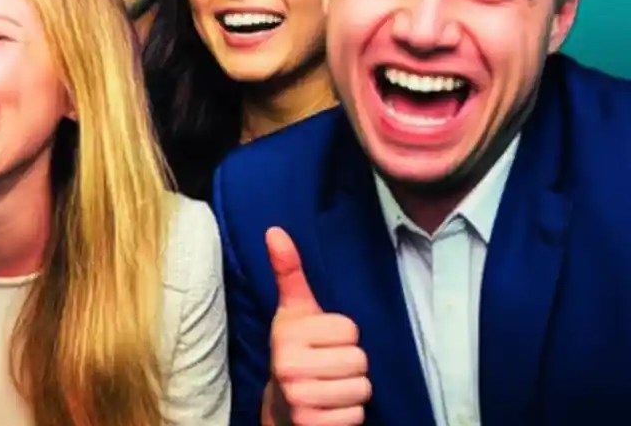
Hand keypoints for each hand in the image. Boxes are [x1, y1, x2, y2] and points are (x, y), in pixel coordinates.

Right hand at [265, 227, 370, 425]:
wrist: (280, 406)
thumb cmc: (294, 350)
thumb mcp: (292, 312)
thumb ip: (288, 272)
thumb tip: (275, 230)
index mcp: (287, 336)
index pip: (350, 330)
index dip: (342, 336)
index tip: (322, 342)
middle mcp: (289, 368)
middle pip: (359, 360)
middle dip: (350, 365)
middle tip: (327, 367)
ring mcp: (301, 400)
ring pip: (362, 388)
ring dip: (352, 390)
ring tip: (330, 387)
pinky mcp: (313, 425)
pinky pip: (357, 415)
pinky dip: (350, 414)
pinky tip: (330, 408)